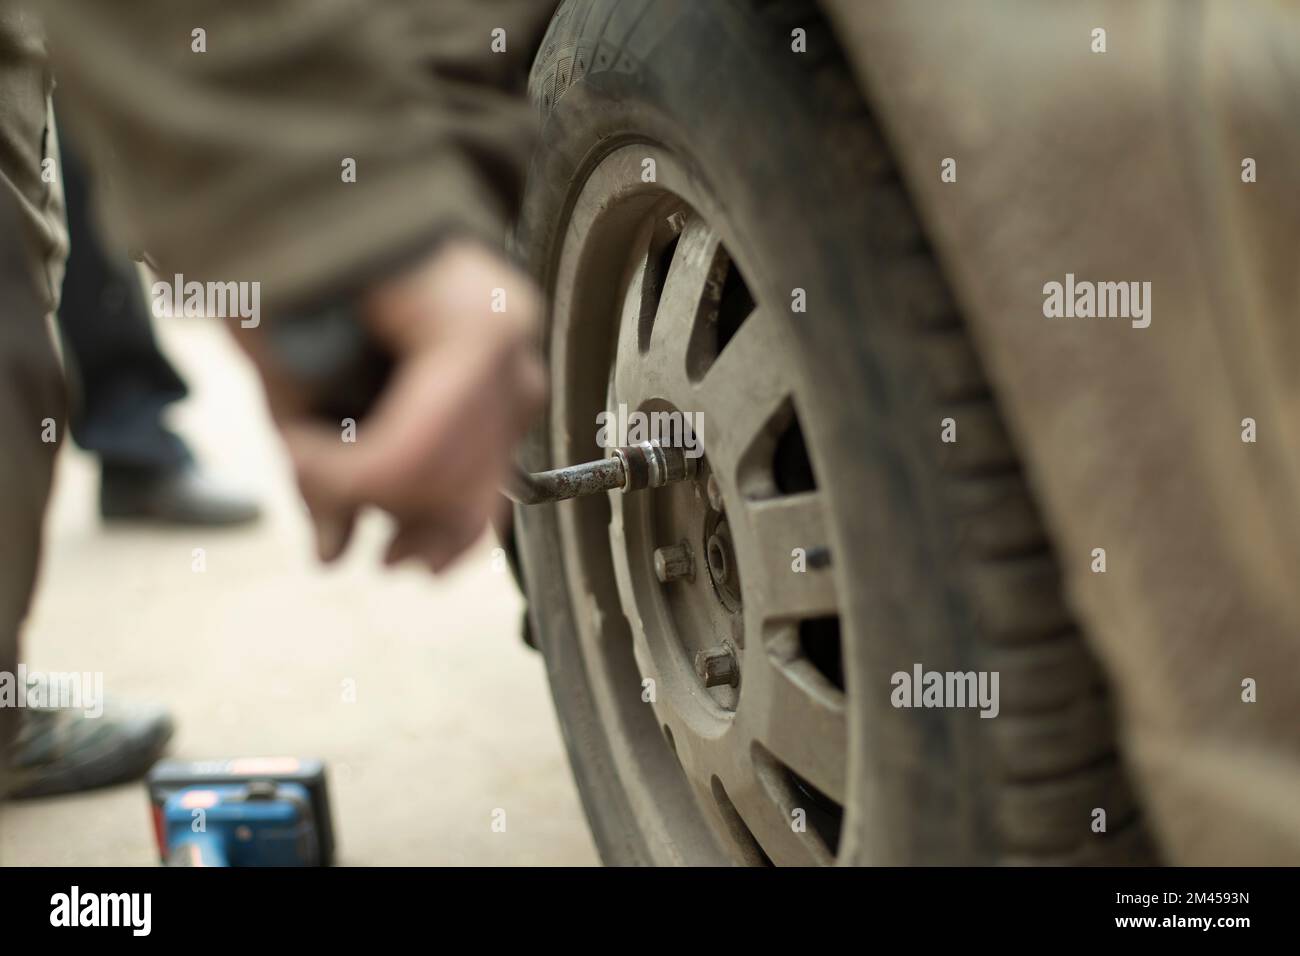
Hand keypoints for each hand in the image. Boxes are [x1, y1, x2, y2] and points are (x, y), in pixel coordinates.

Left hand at [272, 240, 545, 571]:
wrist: (338, 171)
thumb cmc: (306, 231)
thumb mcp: (286, 334)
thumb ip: (312, 444)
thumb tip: (334, 551)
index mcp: (468, 328)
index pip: (413, 451)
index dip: (343, 478)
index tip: (295, 454)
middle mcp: (511, 349)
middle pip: (460, 477)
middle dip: (391, 510)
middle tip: (332, 516)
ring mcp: (517, 361)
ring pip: (490, 482)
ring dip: (434, 528)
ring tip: (391, 559)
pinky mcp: (507, 372)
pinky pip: (494, 459)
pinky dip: (457, 502)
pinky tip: (432, 547)